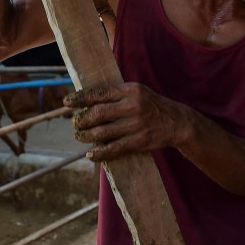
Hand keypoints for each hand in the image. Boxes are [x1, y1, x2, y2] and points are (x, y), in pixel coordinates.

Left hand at [64, 83, 186, 160]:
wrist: (177, 122)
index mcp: (130, 90)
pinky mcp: (139, 141)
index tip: (67, 102)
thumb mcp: (137, 92)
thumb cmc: (151, 105)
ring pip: (103, 132)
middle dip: (82, 120)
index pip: (99, 93)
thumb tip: (88, 98)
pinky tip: (91, 154)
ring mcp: (136, 125)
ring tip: (80, 137)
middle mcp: (132, 106)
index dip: (80, 98)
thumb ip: (116, 94)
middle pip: (98, 113)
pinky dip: (100, 152)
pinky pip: (114, 148)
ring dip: (87, 136)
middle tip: (75, 123)